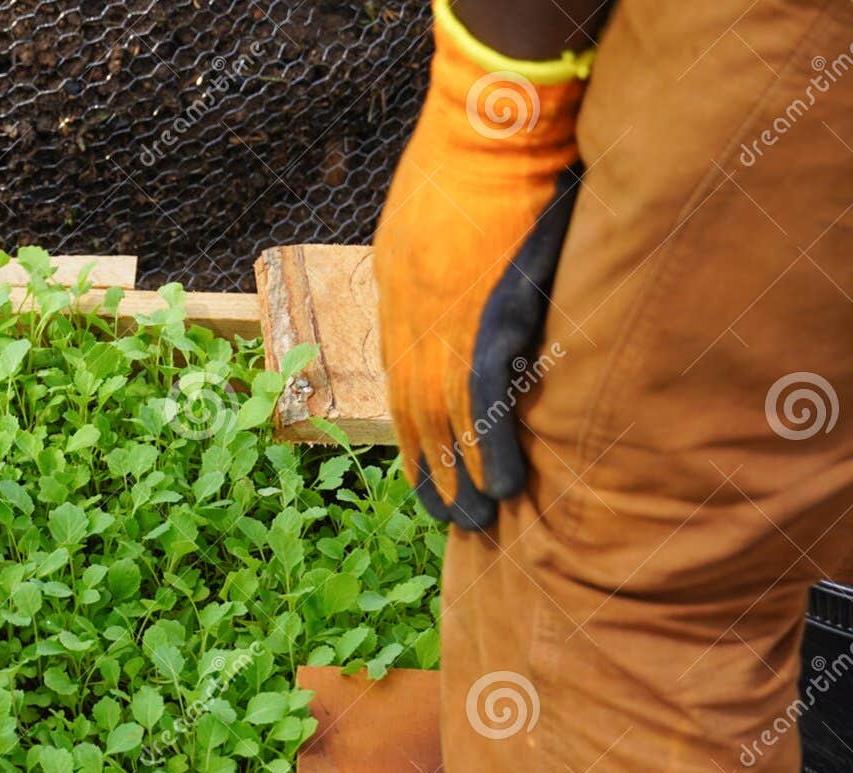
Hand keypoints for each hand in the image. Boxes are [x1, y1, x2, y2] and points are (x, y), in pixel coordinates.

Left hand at [374, 0, 589, 529]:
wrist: (487, 132)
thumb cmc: (460, 167)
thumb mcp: (416, 228)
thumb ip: (421, 274)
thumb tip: (432, 305)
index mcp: (394, 300)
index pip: (399, 382)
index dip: (410, 432)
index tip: (421, 470)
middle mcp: (408, 322)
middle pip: (413, 411)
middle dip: (429, 469)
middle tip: (446, 516)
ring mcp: (443, 326)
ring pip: (444, 417)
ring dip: (458, 473)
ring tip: (473, 518)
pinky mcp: (483, 323)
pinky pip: (482, 400)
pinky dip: (489, 446)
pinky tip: (500, 482)